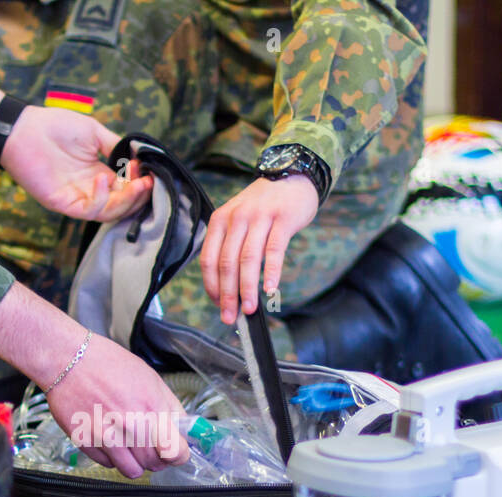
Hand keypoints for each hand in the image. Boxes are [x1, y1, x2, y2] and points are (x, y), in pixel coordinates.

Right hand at [0, 283, 187, 477]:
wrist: (69, 359)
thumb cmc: (108, 364)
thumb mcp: (150, 378)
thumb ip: (169, 407)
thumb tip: (182, 430)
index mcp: (150, 408)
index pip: (175, 451)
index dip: (179, 455)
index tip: (176, 452)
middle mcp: (129, 426)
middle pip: (154, 464)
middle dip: (157, 458)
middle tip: (150, 446)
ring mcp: (106, 437)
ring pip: (132, 471)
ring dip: (135, 463)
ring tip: (130, 447)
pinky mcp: (86, 443)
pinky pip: (108, 465)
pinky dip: (111, 457)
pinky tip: (109, 439)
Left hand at [3, 106, 153, 221]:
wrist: (24, 128)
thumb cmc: (55, 126)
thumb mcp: (94, 133)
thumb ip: (115, 145)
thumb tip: (138, 155)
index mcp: (99, 174)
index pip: (126, 189)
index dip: (140, 183)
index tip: (149, 171)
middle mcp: (90, 190)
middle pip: (122, 205)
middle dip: (138, 196)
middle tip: (147, 182)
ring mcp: (77, 198)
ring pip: (109, 213)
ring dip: (126, 201)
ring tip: (136, 184)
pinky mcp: (63, 203)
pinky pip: (88, 210)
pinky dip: (101, 198)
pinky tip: (103, 179)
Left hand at [200, 175, 318, 324]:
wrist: (293, 175)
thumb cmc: (264, 206)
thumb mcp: (239, 218)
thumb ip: (232, 246)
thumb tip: (229, 288)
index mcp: (220, 220)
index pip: (209, 259)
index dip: (212, 286)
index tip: (218, 305)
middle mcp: (236, 217)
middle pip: (227, 262)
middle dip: (227, 294)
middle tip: (230, 316)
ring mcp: (259, 217)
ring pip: (248, 259)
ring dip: (247, 288)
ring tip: (249, 309)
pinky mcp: (282, 219)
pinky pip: (274, 250)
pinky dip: (271, 272)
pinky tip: (270, 289)